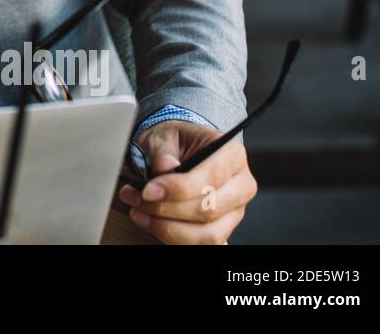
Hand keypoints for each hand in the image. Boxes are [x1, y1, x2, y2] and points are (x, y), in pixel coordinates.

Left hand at [118, 120, 256, 243]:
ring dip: (168, 228)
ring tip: (139, 212)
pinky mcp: (223, 228)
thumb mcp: (164, 135)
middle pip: (209, 210)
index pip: (211, 178)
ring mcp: (235, 210)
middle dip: (167, 209)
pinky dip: (172, 237)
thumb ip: (163, 151)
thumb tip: (164, 167)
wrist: (177, 151)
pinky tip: (151, 222)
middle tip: (138, 199)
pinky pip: (201, 243)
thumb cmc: (174, 142)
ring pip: (207, 234)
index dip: (178, 189)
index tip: (148, 190)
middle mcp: (241, 184)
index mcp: (231, 154)